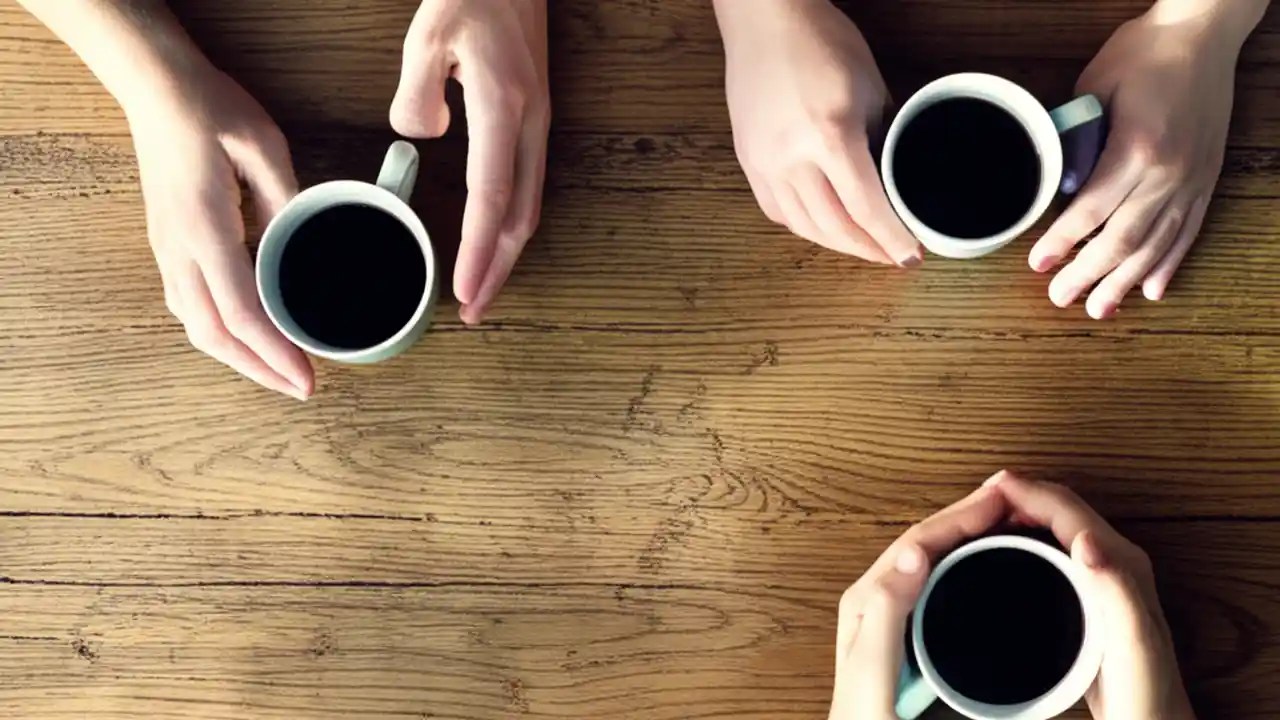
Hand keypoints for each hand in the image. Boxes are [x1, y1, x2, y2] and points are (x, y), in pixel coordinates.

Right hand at [129, 66, 312, 399]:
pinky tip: (244, 336)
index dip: (274, 353)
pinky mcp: (167, 243)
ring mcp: (166, 248)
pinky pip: (187, 304)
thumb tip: (304, 246)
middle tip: (300, 388)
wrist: (156, 88)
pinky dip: (217, 332)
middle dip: (257, 370)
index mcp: (205, 229)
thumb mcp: (264, 148)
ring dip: (236, 356)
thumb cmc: (210, 110)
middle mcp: (178, 249)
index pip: (240, 312)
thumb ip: (287, 201)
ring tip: (277, 371)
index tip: (306, 378)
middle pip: (211, 333)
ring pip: (194, 324)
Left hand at [391, 0, 549, 324]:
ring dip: (506, 252)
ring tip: (481, 287)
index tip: (463, 290)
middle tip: (473, 311)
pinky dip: (508, 223)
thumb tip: (420, 138)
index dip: (477, 250)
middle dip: (499, 269)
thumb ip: (417, 93)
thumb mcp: (428, 35)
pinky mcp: (533, 119)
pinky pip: (525, 185)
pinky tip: (492, 237)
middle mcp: (530, 124)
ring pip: (529, 205)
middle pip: (521, 216)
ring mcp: (538, 123)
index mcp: (503, 107)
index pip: (491, 196)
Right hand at [715, 0, 921, 266]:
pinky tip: (821, 225)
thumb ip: (879, 137)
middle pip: (832, 227)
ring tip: (859, 246)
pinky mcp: (747, 161)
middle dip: (865, 249)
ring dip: (834, 242)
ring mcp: (764, 163)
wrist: (766, 22)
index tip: (909, 257)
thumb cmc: (822, 43)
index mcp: (830, 137)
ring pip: (801, 226)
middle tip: (889, 257)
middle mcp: (792, 158)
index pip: (865, 208)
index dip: (890, 239)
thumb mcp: (871, 89)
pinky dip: (802, 225)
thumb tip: (890, 177)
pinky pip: (775, 209)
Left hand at [829, 484, 1007, 718]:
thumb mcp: (872, 668)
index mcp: (867, 600)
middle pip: (930, 544)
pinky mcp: (915, 638)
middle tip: (1012, 495)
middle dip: (968, 516)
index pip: (918, 542)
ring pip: (940, 562)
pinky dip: (972, 568)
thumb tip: (914, 553)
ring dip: (972, 536)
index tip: (999, 497)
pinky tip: (994, 568)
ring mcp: (899, 618)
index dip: (959, 515)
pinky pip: (948, 589)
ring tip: (1009, 518)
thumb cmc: (862, 717)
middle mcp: (880, 601)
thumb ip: (885, 615)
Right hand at [989, 472, 1195, 719]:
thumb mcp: (1132, 643)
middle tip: (975, 497)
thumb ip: (1116, 591)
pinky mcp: (1092, 593)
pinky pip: (1054, 547)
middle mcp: (1116, 560)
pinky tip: (1005, 550)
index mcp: (1122, 561)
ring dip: (1021, 511)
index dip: (1028, 490)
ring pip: (1056, 525)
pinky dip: (1026, 536)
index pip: (1067, 508)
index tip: (988, 486)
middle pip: (1061, 509)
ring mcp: (1104, 576)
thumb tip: (1085, 539)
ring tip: (982, 515)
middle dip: (1021, 494)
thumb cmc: (1145, 691)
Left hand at [1029, 4, 1256, 317]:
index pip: (1091, 210)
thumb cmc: (1145, 53)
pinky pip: (1189, 231)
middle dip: (1089, 275)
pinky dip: (1169, 264)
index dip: (1062, 242)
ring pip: (1157, 244)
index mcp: (1136, 149)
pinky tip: (1153, 290)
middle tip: (1061, 299)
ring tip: (1101, 310)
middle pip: (1124, 239)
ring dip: (1126, 282)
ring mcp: (1193, 179)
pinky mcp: (1208, 179)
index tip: (1039, 265)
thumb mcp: (1094, 86)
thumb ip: (1077, 137)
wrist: (1203, 34)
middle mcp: (1169, 172)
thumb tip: (1059, 183)